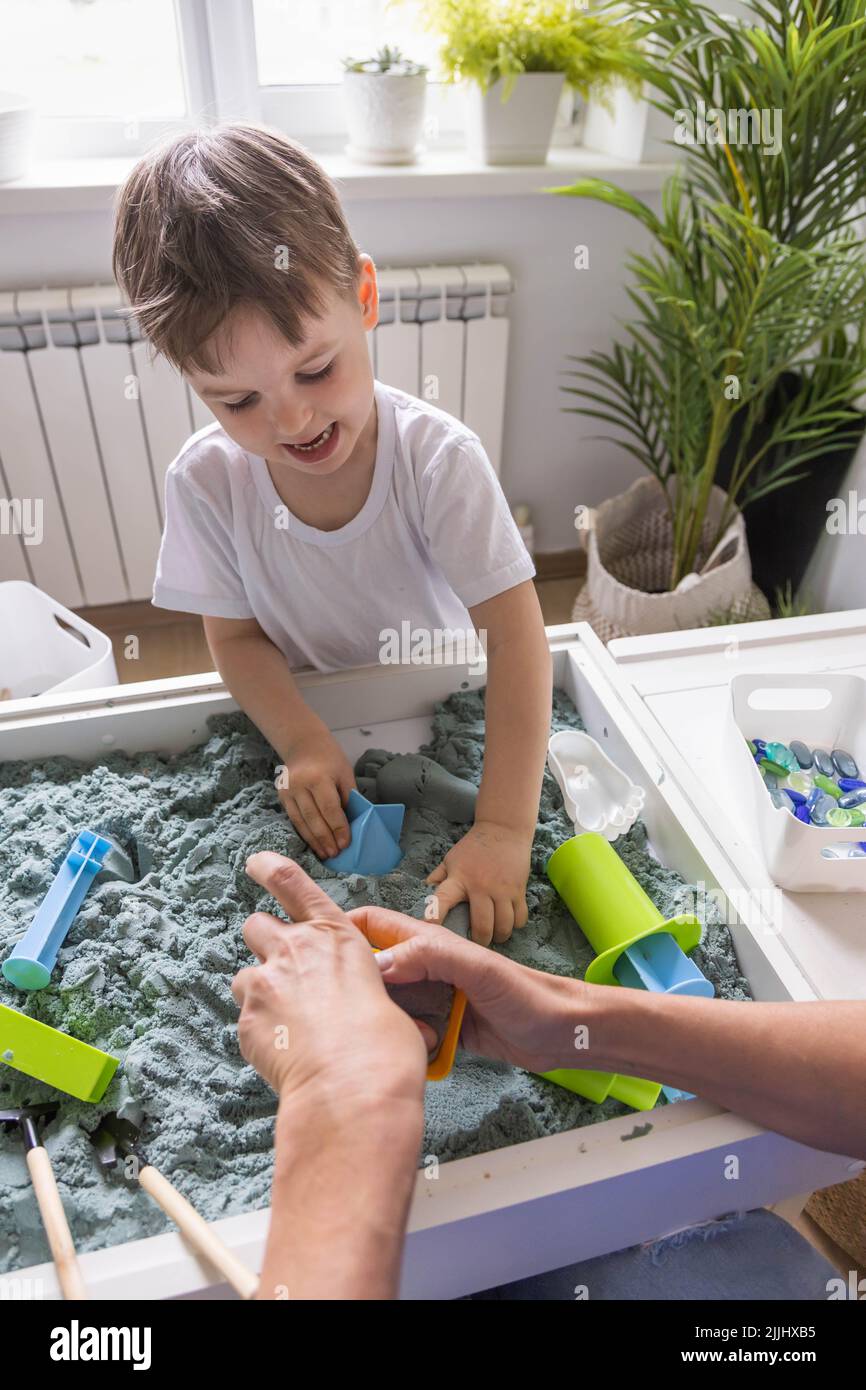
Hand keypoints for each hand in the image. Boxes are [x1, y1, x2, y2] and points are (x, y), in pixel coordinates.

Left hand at [231, 854, 429, 1100]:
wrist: (352, 1090)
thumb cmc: (383, 1049)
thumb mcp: (388, 1004)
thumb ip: (370, 996)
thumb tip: (393, 1024)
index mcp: (335, 935)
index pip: (291, 882)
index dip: (269, 867)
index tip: (255, 863)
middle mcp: (294, 950)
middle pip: (256, 925)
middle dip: (264, 942)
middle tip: (283, 969)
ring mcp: (265, 984)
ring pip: (244, 974)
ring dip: (260, 991)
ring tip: (286, 1022)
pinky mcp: (246, 1021)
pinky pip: (245, 1018)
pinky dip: (260, 1031)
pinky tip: (285, 1052)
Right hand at [278, 722, 355, 858]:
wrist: (304, 744)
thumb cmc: (330, 759)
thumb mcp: (345, 774)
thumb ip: (348, 798)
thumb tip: (353, 825)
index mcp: (318, 777)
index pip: (330, 808)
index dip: (338, 828)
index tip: (346, 844)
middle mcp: (299, 785)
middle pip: (313, 818)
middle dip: (326, 839)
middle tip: (336, 854)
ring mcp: (287, 791)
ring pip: (301, 822)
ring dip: (314, 841)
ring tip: (326, 854)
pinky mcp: (282, 797)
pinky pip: (294, 820)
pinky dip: (305, 833)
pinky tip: (314, 844)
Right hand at [346, 902, 586, 1073]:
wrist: (561, 1033)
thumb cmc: (527, 993)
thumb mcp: (478, 969)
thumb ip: (430, 956)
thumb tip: (377, 964)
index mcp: (426, 943)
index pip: (369, 925)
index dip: (338, 931)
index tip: (309, 952)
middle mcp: (423, 968)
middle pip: (369, 970)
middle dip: (352, 988)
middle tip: (335, 1011)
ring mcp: (430, 1000)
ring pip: (385, 1006)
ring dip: (380, 1022)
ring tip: (378, 1037)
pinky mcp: (440, 1030)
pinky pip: (406, 1035)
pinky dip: (402, 1045)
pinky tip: (406, 1057)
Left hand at [425, 820, 531, 945]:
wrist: (504, 829)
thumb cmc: (474, 847)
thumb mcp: (451, 859)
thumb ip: (438, 877)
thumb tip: (423, 893)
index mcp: (459, 879)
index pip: (442, 900)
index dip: (435, 917)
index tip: (430, 931)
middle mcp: (480, 886)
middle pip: (482, 925)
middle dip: (480, 940)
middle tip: (477, 943)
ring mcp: (502, 889)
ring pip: (504, 925)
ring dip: (499, 936)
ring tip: (494, 936)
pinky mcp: (519, 890)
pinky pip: (520, 917)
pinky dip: (515, 925)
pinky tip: (508, 923)